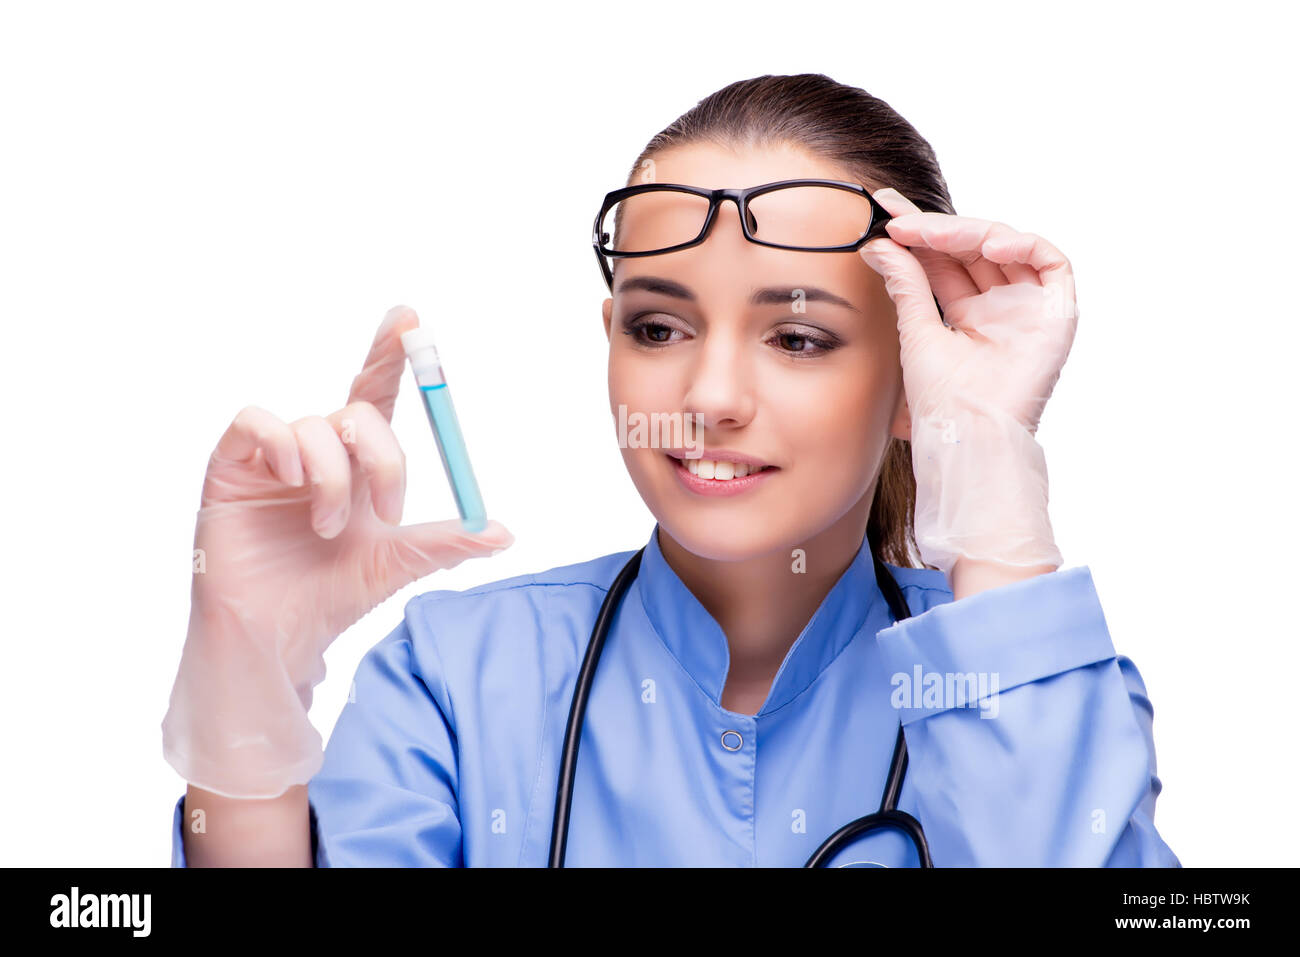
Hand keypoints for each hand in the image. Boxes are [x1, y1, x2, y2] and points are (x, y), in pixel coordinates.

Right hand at [162, 305, 513, 797]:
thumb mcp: (398, 564)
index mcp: (359, 461)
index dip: (392, 353)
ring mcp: (274, 456)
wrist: (279, 636)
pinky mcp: (231, 465)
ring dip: (333, 478)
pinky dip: (282, 444)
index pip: (378, 391)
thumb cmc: (332, 595)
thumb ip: (444, 542)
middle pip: (358, 408)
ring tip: (328, 529)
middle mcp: (319, 449)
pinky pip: (256, 422)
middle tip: (386, 509)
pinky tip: (290, 480)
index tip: (410, 319)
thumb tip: (502, 532)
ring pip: (315, 426)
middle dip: (383, 455)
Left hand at [860, 190, 1076, 575]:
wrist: (966, 438)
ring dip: (967, 232)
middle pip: (972, 249)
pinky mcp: (1057, 314)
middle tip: (897, 218)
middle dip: (935, 227)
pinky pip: (1051, 263)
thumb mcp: (916, 330)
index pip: (943, 260)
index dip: (917, 233)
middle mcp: (1001, 307)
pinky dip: (1023, 245)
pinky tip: (986, 244)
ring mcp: (1029, 308)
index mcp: (968, 313)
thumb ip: (905, 283)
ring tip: (926, 231)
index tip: (883, 211)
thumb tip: (878, 243)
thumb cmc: (942, 401)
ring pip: (1005, 247)